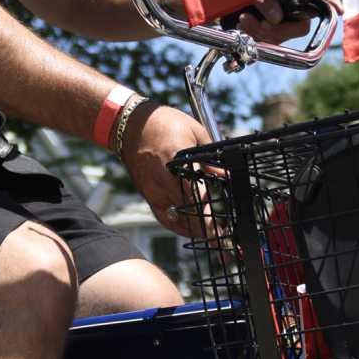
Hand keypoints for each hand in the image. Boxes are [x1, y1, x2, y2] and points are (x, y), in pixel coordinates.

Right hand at [122, 104, 214, 236]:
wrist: (131, 125)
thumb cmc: (164, 123)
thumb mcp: (195, 133)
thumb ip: (211, 158)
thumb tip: (227, 175)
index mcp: (174, 162)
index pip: (195, 197)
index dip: (209, 216)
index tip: (222, 229)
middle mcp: (161, 181)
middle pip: (186, 214)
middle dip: (205, 228)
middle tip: (222, 236)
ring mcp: (152, 191)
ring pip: (175, 221)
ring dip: (193, 230)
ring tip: (210, 234)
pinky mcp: (147, 195)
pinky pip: (164, 217)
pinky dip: (178, 226)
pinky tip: (191, 229)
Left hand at [230, 0, 341, 45]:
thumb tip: (276, 19)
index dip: (331, 3)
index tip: (339, 10)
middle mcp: (292, 7)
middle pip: (299, 27)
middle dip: (279, 30)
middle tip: (260, 23)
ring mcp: (280, 19)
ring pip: (281, 36)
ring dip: (262, 33)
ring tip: (244, 19)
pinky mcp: (266, 30)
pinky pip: (267, 41)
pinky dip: (254, 36)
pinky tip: (243, 26)